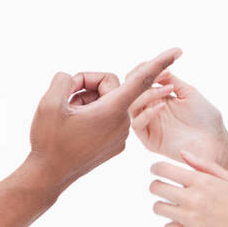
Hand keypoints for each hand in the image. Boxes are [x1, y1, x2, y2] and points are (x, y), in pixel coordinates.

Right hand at [27, 47, 183, 187]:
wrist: (48, 176)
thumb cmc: (49, 142)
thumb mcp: (49, 103)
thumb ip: (64, 80)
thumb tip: (72, 80)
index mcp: (113, 111)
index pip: (142, 80)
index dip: (160, 62)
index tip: (179, 50)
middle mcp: (122, 123)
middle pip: (111, 86)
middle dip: (88, 85)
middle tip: (66, 98)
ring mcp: (119, 136)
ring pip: (107, 102)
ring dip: (87, 101)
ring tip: (68, 115)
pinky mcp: (113, 144)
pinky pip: (107, 117)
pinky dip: (90, 114)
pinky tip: (74, 125)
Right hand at [129, 62, 227, 163]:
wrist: (214, 141)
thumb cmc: (205, 117)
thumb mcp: (188, 92)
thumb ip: (170, 80)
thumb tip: (154, 68)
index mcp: (157, 98)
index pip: (140, 83)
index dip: (143, 71)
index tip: (154, 62)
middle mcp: (150, 110)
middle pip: (131, 93)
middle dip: (140, 80)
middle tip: (153, 73)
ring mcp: (149, 125)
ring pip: (132, 107)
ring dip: (146, 95)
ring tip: (165, 90)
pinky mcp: (149, 140)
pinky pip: (137, 125)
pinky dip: (147, 114)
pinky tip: (162, 106)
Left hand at [148, 149, 227, 226]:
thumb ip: (205, 166)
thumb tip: (183, 154)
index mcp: (204, 181)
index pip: (164, 169)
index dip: (156, 169)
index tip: (157, 172)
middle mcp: (194, 198)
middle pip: (156, 187)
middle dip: (157, 187)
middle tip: (165, 190)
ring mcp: (192, 218)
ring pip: (158, 208)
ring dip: (164, 207)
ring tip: (176, 208)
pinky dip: (172, 226)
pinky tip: (184, 224)